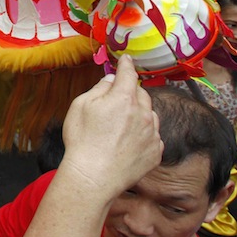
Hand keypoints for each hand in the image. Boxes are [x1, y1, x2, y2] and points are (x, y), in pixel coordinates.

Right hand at [59, 55, 161, 197]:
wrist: (94, 176)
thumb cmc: (82, 140)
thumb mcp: (80, 106)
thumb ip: (99, 89)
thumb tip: (111, 81)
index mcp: (124, 98)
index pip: (128, 74)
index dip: (126, 64)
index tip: (127, 60)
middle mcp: (143, 113)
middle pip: (141, 94)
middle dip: (130, 93)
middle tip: (114, 102)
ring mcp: (152, 133)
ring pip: (150, 114)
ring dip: (139, 114)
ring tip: (120, 126)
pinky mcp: (155, 152)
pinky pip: (152, 136)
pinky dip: (143, 134)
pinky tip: (126, 143)